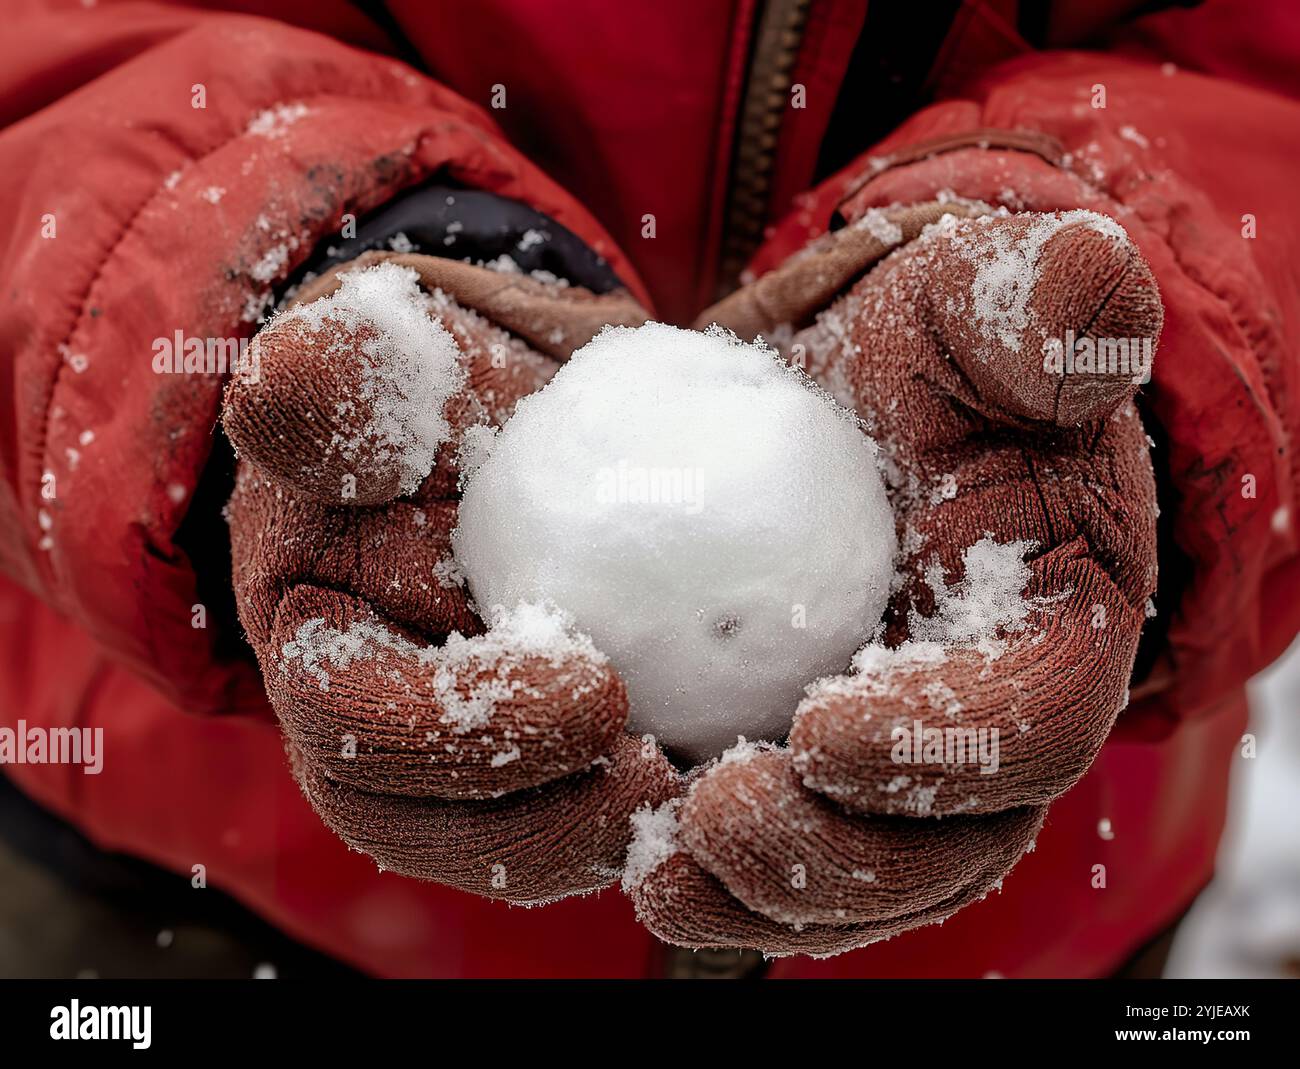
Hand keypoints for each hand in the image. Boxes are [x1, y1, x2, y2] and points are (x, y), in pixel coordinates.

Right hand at [224, 252, 679, 903]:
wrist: (505, 421)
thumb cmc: (447, 386)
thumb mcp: (394, 359)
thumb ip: (336, 378)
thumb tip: (278, 385)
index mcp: (319, 634)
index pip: (351, 713)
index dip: (458, 724)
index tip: (595, 682)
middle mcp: (367, 721)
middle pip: (419, 821)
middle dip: (538, 819)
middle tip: (657, 772)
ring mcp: (443, 759)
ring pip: (493, 848)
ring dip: (591, 841)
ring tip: (690, 793)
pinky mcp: (523, 768)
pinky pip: (565, 828)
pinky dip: (637, 831)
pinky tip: (718, 790)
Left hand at [627, 202, 1160, 952]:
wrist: (843, 397)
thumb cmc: (916, 352)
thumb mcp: (966, 304)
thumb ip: (1031, 306)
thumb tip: (1087, 298)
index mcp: (1054, 624)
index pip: (1037, 716)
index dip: (947, 741)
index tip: (823, 724)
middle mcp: (990, 720)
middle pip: (950, 843)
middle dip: (841, 852)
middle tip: (719, 811)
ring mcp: (899, 763)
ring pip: (861, 879)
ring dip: (765, 893)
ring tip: (661, 863)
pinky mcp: (810, 770)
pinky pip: (781, 860)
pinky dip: (715, 878)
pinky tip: (633, 856)